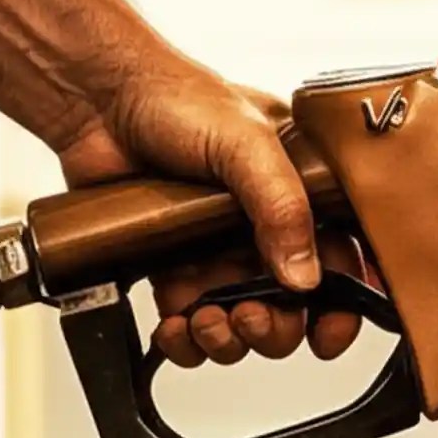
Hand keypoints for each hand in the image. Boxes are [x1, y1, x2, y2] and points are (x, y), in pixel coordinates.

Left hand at [52, 53, 362, 364]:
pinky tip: (176, 326)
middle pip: (292, 310)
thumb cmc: (176, 97)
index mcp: (300, 194)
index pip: (339, 264)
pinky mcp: (174, 267)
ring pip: (241, 325)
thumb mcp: (248, 143)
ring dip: (228, 341)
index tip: (327, 331)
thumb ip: (284, 207)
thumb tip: (305, 277)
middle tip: (252, 318)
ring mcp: (219, 251)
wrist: (97, 98)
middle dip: (276, 329)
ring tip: (207, 320)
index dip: (340, 306)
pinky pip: (189, 325)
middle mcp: (264, 227)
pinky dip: (185, 341)